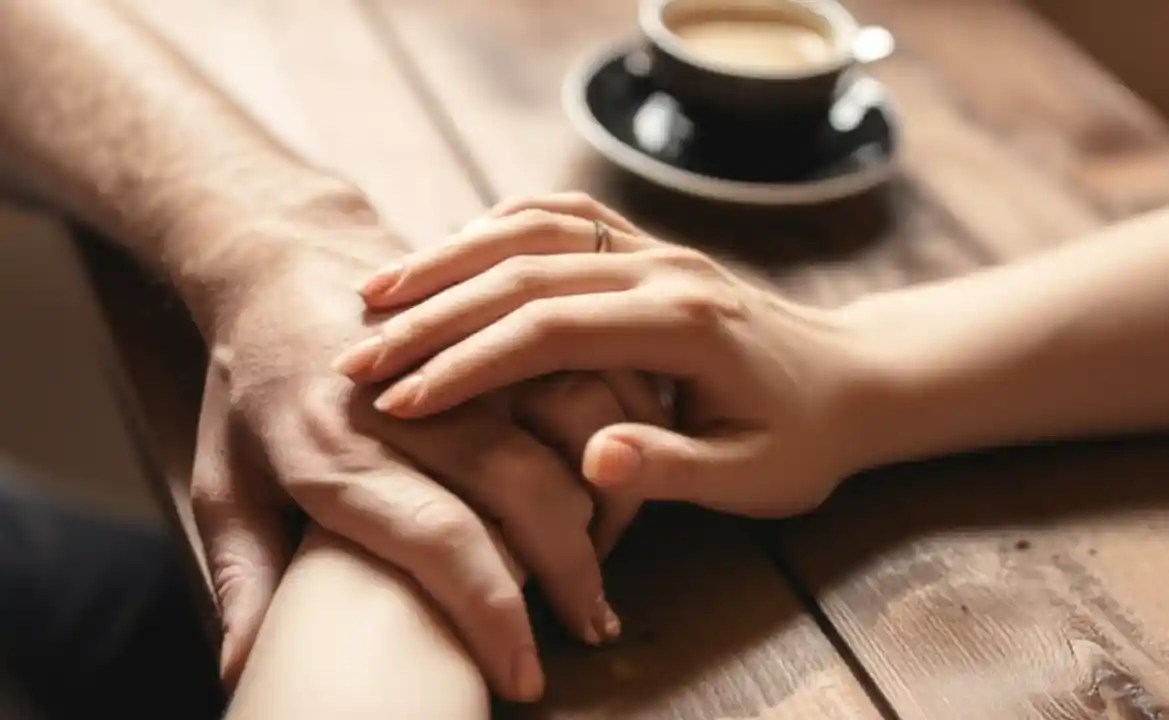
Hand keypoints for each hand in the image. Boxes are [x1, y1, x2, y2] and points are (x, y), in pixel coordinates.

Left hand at [188, 202, 644, 700]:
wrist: (276, 257)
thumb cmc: (248, 387)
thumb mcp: (224, 482)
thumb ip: (245, 577)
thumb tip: (240, 676)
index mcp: (338, 452)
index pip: (438, 540)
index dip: (490, 613)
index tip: (524, 677)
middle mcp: (413, 402)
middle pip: (526, 485)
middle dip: (574, 567)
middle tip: (592, 625)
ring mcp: (465, 353)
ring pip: (572, 418)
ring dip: (607, 491)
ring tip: (610, 549)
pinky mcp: (499, 325)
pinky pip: (583, 368)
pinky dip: (614, 419)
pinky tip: (616, 469)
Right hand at [334, 194, 870, 517]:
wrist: (855, 381)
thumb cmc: (803, 443)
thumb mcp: (752, 477)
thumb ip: (673, 468)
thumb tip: (592, 463)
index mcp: (684, 326)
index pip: (551, 331)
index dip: (470, 363)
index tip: (402, 400)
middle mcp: (663, 270)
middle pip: (525, 270)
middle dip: (434, 312)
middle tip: (358, 355)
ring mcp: (653, 248)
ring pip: (532, 228)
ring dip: (449, 258)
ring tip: (375, 296)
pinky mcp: (645, 246)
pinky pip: (557, 214)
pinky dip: (493, 227)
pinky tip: (445, 255)